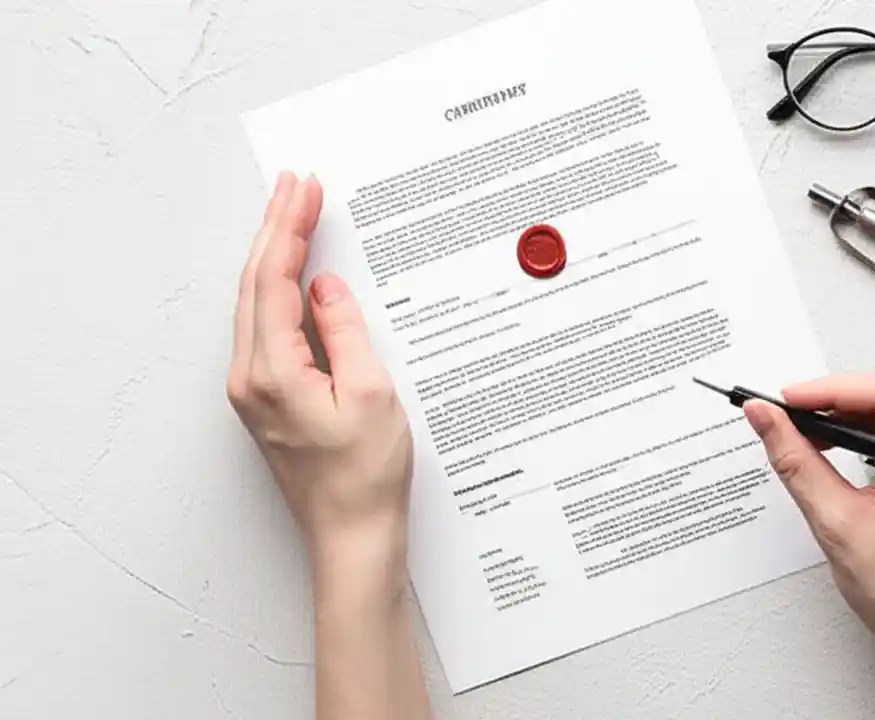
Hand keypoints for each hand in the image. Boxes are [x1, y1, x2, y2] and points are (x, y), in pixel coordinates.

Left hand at [226, 171, 411, 587]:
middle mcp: (250, 378)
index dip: (290, 229)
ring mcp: (254, 390)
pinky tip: (296, 275)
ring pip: (255, 303)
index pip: (274, 281)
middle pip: (255, 284)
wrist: (351, 537)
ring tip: (294, 214)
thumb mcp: (370, 395)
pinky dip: (279, 289)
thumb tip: (325, 287)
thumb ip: (344, 333)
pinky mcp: (267, 399)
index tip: (305, 189)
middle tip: (295, 185)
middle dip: (276, 229)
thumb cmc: (364, 478)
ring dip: (275, 255)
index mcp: (272, 372)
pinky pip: (266, 327)